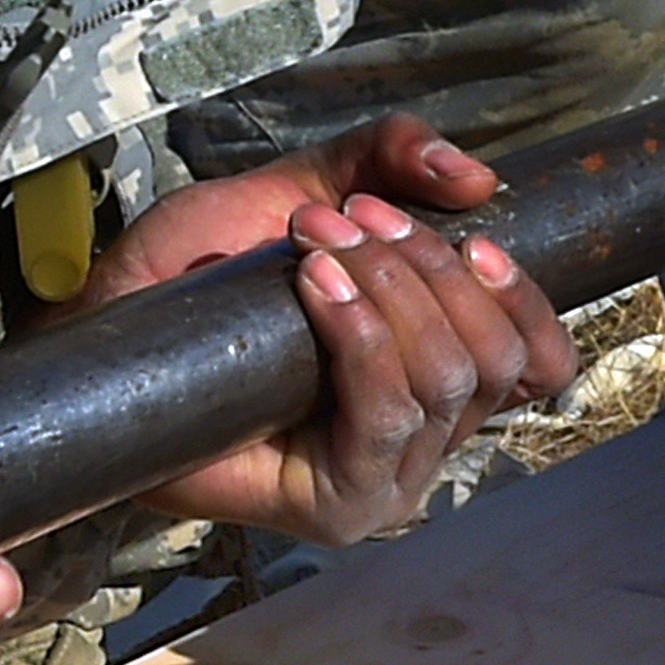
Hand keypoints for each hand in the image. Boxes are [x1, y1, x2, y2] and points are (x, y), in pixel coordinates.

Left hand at [76, 114, 573, 543]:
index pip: (544, 360)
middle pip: (496, 361)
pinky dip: (363, 338)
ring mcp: (388, 479)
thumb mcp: (319, 181)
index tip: (474, 239)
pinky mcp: (339, 507)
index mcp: (446, 373)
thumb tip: (479, 180)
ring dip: (390, 293)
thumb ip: (397, 158)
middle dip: (430, 272)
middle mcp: (431, 438)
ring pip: (447, 382)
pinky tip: (320, 289)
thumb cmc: (214, 266)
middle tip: (350, 219)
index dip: (524, 299)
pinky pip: (387, 415)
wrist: (120, 319)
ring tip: (317, 243)